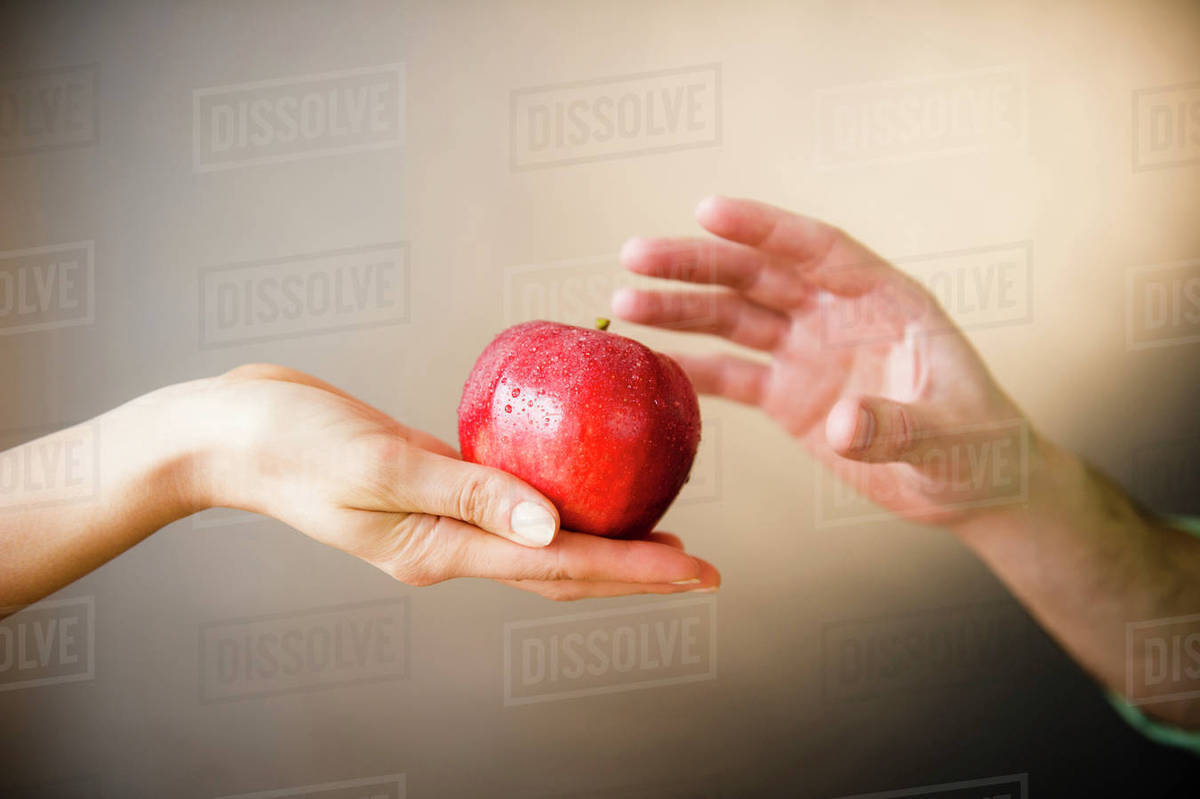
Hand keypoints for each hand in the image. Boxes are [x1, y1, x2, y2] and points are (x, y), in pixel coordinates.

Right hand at [193, 364, 718, 598]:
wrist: (232, 431)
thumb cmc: (291, 443)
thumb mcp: (378, 465)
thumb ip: (467, 494)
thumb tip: (550, 526)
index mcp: (439, 550)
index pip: (558, 567)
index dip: (634, 571)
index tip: (698, 570)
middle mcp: (449, 545)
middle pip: (562, 567)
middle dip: (635, 571)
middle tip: (701, 566)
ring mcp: (441, 522)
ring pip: (541, 542)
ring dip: (603, 543)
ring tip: (660, 539)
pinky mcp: (435, 488)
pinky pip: (511, 502)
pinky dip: (557, 502)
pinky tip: (580, 483)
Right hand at [612, 196, 1029, 526]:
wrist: (971, 486)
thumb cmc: (978, 448)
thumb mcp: (952, 438)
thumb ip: (900, 427)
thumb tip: (843, 422)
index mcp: (884, 300)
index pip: (817, 248)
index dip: (763, 227)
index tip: (707, 209)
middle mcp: (837, 315)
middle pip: (758, 275)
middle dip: (697, 263)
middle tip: (636, 255)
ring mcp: (808, 354)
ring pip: (734, 318)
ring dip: (681, 308)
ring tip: (623, 301)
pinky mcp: (789, 397)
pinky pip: (732, 374)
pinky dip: (692, 366)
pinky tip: (650, 359)